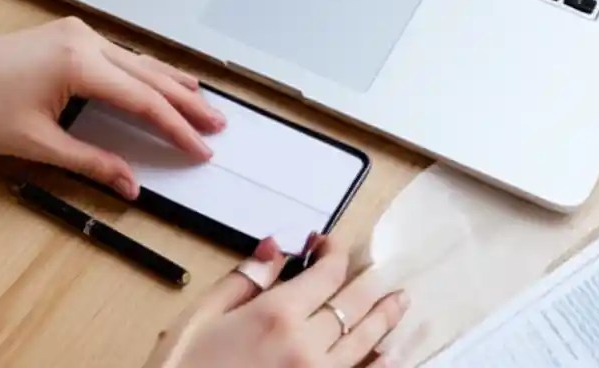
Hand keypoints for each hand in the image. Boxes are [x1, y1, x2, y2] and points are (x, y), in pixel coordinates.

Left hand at [0, 17, 224, 198]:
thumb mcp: (36, 143)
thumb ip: (90, 162)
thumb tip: (129, 184)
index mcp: (78, 64)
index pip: (143, 101)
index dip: (176, 128)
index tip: (200, 148)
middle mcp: (85, 41)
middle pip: (150, 76)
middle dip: (186, 104)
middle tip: (217, 125)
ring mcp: (79, 34)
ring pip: (139, 61)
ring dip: (171, 84)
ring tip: (202, 102)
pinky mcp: (71, 36)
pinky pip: (121, 55)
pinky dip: (147, 73)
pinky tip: (162, 81)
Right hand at [147, 237, 406, 367]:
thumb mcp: (200, 318)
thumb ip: (242, 281)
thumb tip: (274, 249)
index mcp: (276, 315)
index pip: (327, 273)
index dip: (334, 251)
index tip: (329, 243)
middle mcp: (306, 345)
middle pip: (354, 304)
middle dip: (370, 282)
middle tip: (383, 272)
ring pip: (365, 341)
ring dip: (384, 317)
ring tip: (399, 302)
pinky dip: (380, 364)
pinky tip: (390, 354)